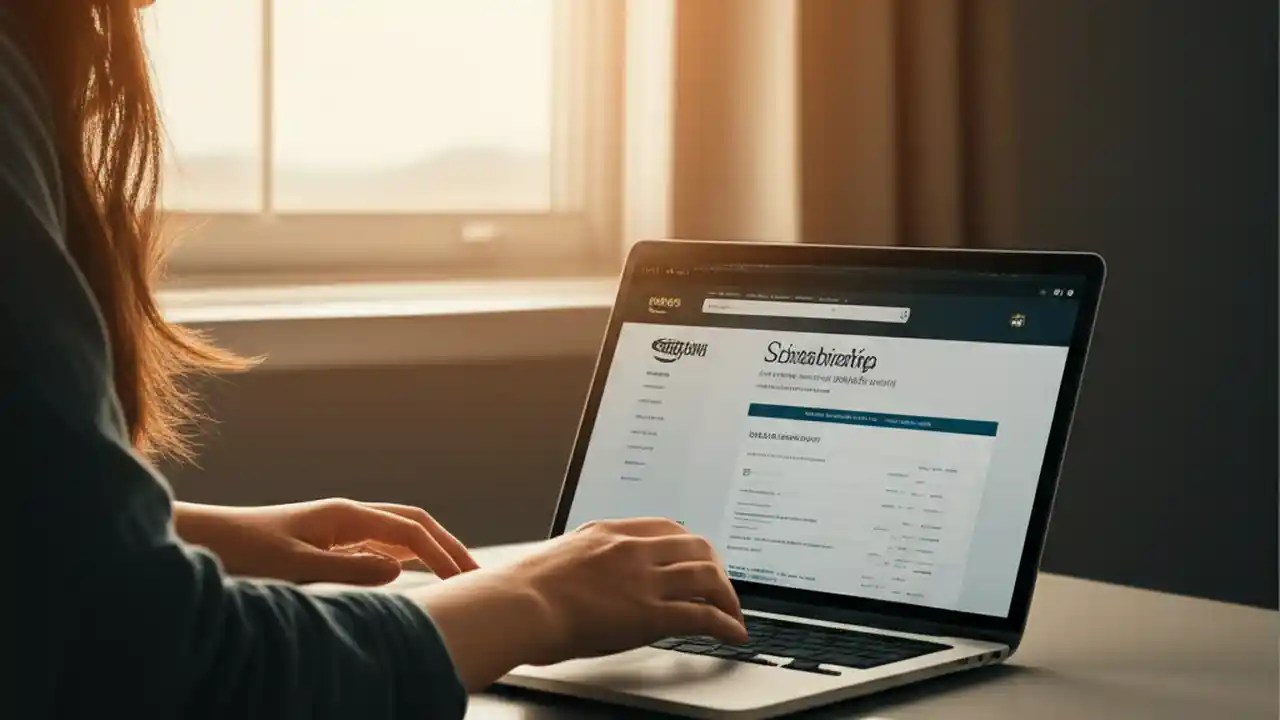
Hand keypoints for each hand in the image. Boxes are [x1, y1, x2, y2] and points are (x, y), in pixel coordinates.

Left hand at [173, 499, 478, 584]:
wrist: (208, 539)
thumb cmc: (244, 550)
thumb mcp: (295, 565)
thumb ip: (348, 567)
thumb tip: (399, 569)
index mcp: (345, 516)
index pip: (409, 531)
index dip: (441, 554)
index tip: (464, 580)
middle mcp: (349, 516)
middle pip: (414, 523)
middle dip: (448, 545)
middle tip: (477, 573)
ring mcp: (341, 527)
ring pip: (401, 532)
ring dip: (432, 549)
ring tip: (459, 574)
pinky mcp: (332, 541)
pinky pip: (382, 545)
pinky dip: (409, 556)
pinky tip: (418, 573)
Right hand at [409, 518, 746, 689]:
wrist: (517, 605)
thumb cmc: (522, 590)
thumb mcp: (558, 559)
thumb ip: (583, 563)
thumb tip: (585, 580)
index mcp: (609, 533)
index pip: (666, 529)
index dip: (689, 547)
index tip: (695, 560)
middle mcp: (632, 549)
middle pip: (696, 548)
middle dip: (715, 569)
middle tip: (720, 589)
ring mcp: (644, 579)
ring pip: (707, 577)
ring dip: (727, 597)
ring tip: (732, 615)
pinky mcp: (651, 612)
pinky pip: (702, 615)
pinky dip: (726, 624)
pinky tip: (733, 634)